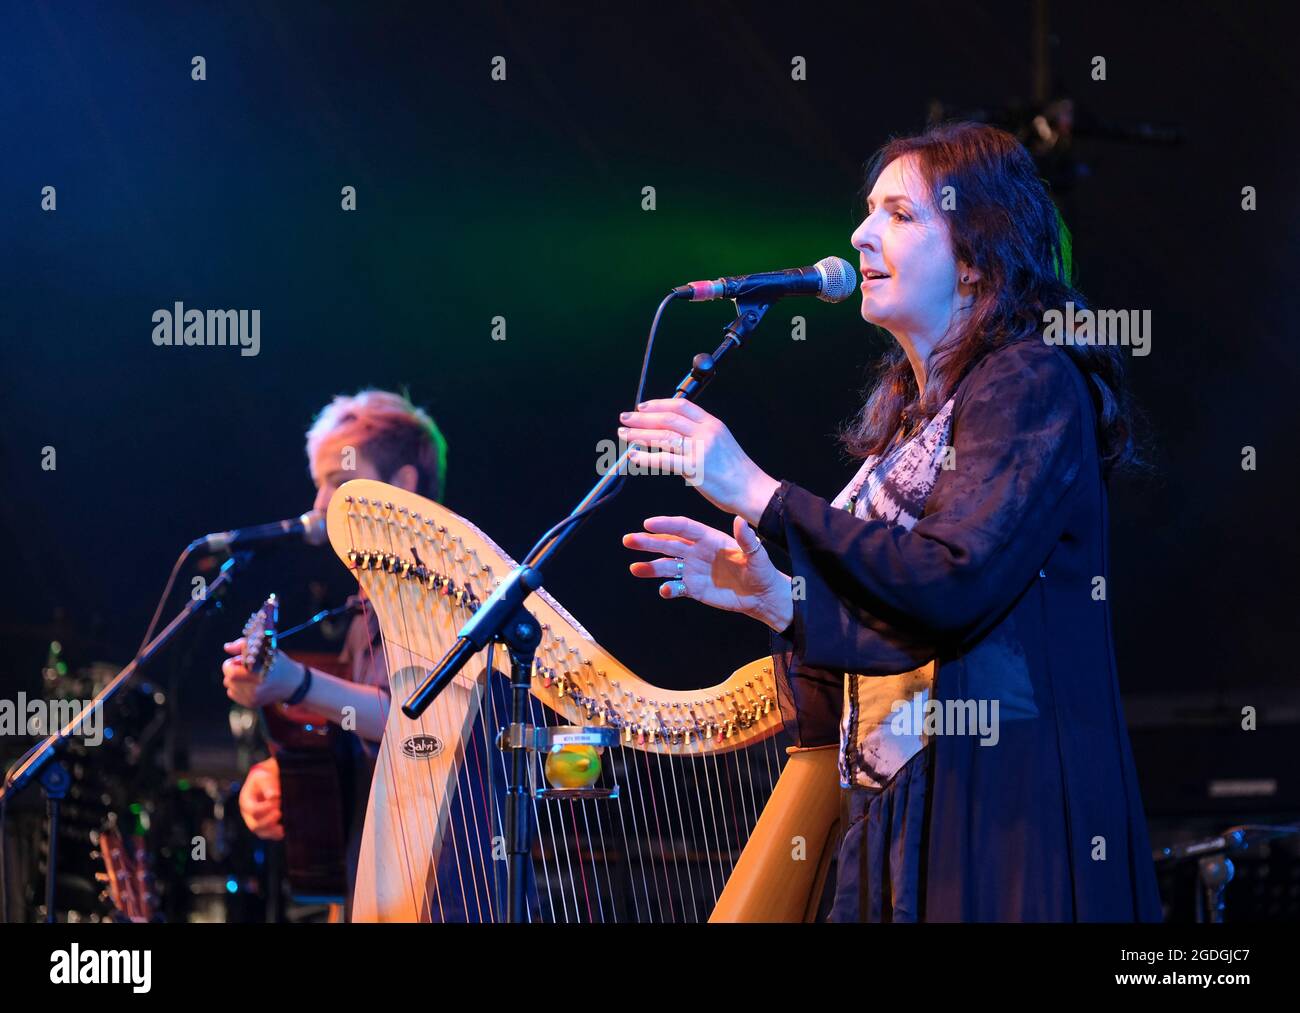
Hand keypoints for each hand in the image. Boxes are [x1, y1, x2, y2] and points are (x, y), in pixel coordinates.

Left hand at [222, 638, 299, 708]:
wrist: (292, 684)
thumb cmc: (278, 664)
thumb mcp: (265, 650)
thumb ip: (243, 645)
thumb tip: (227, 647)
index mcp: (259, 673)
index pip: (231, 672)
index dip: (232, 664)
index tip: (240, 660)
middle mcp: (256, 688)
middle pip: (228, 680)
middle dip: (232, 671)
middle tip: (243, 668)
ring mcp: (253, 698)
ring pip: (230, 687)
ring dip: (235, 680)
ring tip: (249, 676)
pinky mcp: (251, 704)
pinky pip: (233, 694)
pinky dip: (238, 688)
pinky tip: (250, 684)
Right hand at [238, 757, 284, 840]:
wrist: (270, 777)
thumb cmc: (265, 775)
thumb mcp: (264, 775)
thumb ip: (268, 784)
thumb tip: (273, 795)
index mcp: (246, 800)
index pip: (252, 809)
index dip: (263, 808)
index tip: (275, 801)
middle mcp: (250, 813)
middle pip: (254, 825)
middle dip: (268, 821)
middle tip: (279, 812)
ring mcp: (257, 819)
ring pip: (261, 832)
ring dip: (271, 831)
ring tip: (281, 826)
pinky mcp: (266, 824)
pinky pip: (269, 834)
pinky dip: (275, 834)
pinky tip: (284, 830)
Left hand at [618, 399, 780, 524]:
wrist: (752, 491)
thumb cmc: (737, 473)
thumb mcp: (722, 444)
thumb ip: (700, 436)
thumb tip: (675, 435)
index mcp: (713, 424)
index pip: (681, 406)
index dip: (659, 404)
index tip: (642, 407)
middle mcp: (706, 432)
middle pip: (668, 418)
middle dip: (642, 417)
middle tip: (625, 418)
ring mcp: (700, 450)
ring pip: (663, 436)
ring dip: (639, 434)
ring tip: (623, 434)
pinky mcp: (695, 468)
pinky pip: (664, 459)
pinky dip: (645, 457)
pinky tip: (633, 456)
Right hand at [622, 514, 793, 631]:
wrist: (761, 596)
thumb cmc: (761, 570)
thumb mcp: (756, 554)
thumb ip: (746, 539)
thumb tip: (740, 520)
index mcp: (709, 538)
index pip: (684, 528)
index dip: (666, 525)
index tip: (648, 523)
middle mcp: (697, 552)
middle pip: (668, 544)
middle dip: (648, 542)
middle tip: (629, 540)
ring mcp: (693, 570)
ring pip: (666, 566)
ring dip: (650, 567)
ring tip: (635, 568)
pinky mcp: (693, 588)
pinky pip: (675, 587)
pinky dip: (668, 589)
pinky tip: (664, 590)